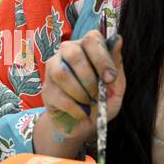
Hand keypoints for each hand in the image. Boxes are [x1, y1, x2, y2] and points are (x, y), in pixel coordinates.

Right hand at [32, 31, 124, 156]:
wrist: (83, 125)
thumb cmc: (100, 101)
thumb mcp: (116, 85)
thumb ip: (116, 64)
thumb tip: (117, 40)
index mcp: (87, 48)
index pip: (91, 38)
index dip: (102, 58)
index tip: (110, 78)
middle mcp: (67, 53)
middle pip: (73, 53)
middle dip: (89, 77)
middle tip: (97, 94)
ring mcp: (53, 69)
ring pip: (62, 73)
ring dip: (80, 92)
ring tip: (88, 102)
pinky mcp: (46, 89)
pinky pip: (59, 95)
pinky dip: (75, 108)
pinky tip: (81, 112)